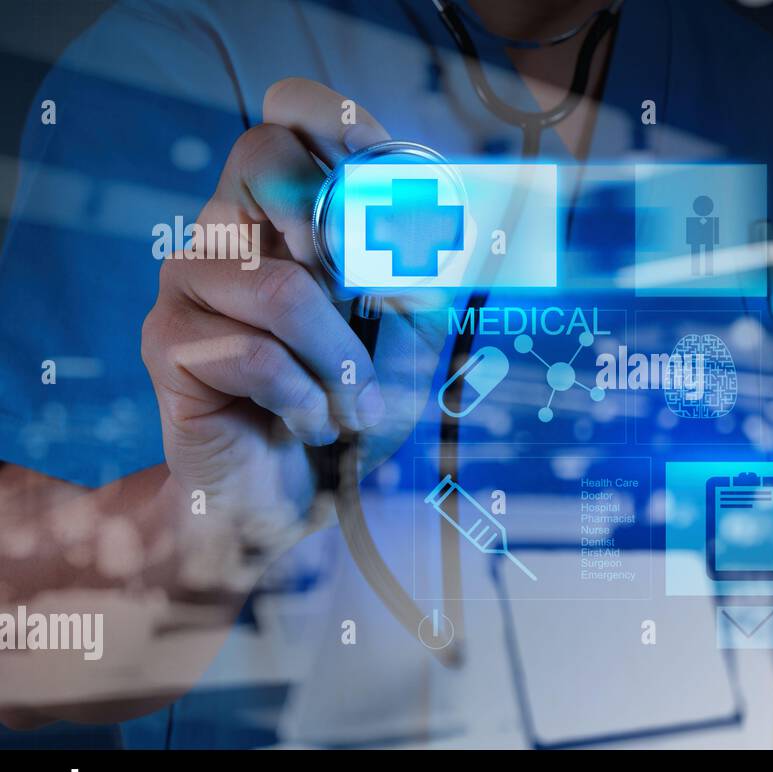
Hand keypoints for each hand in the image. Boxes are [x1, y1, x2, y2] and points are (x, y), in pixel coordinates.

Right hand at [142, 78, 410, 553]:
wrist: (298, 497)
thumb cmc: (358, 401)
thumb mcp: (415, 328)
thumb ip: (425, 267)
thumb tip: (446, 216)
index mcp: (290, 210)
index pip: (289, 112)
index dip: (341, 128)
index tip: (392, 191)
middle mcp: (231, 228)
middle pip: (258, 156)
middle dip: (336, 238)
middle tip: (372, 308)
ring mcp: (190, 280)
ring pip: (280, 286)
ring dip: (340, 362)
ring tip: (353, 408)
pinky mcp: (166, 343)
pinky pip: (252, 354)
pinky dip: (304, 400)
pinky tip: (309, 423)